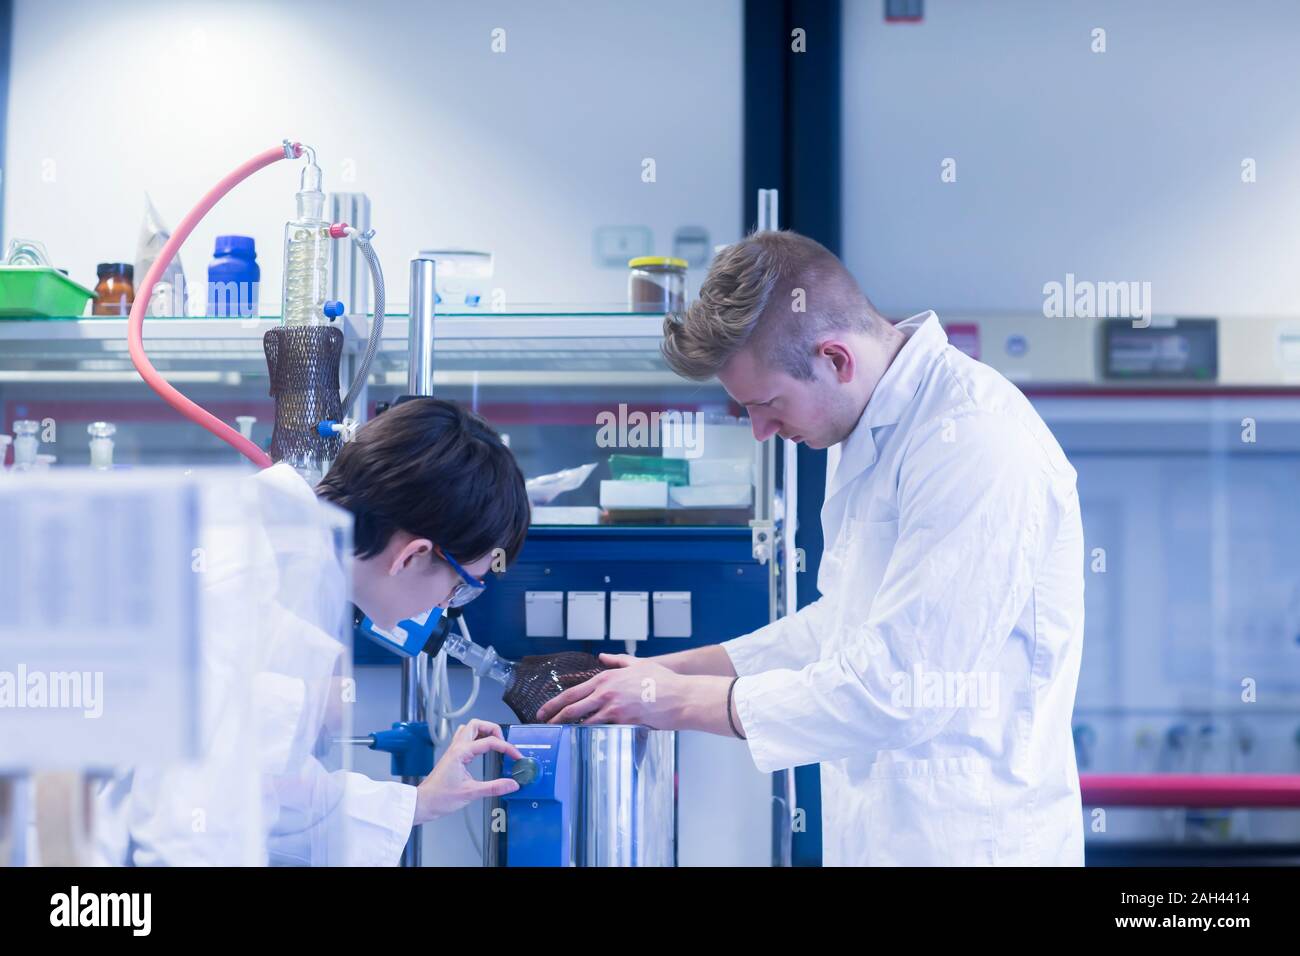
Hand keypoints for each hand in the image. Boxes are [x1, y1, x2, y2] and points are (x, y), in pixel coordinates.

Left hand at [414, 719, 521, 823]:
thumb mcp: (471, 793)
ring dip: (484, 731)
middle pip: (477, 724)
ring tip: (496, 743)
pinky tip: (483, 750)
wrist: (423, 803)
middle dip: (494, 729)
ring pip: (470, 729)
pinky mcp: (453, 756)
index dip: (506, 747)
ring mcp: (454, 750)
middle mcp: (457, 747)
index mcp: (461, 752)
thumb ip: (494, 787)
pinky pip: (466, 739)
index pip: (490, 742)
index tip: (516, 756)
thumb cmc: (440, 798)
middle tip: (504, 742)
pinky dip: (477, 739)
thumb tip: (512, 784)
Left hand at [535, 653, 685, 727]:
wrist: (680, 697)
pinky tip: (581, 739)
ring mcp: (613, 708)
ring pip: (582, 721)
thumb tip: (603, 656)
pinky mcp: (622, 722)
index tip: (545, 710)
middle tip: (543, 724)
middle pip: (571, 707)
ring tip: (559, 734)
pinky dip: (589, 734)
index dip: (555, 703)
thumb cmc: (663, 681)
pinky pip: (600, 730)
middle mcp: (605, 692)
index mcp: (607, 677)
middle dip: (554, 717)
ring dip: (569, 728)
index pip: (572, 692)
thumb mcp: (638, 663)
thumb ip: (618, 660)